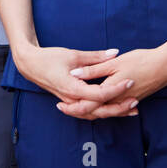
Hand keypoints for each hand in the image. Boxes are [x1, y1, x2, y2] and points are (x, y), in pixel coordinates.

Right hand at [10, 45, 132, 109]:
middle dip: (119, 108)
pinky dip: (102, 110)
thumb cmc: (49, 58)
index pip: (99, 94)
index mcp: (72, 88)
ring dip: (112, 112)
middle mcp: (71, 100)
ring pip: (94, 114)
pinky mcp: (71, 102)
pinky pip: (88, 111)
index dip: (116, 89)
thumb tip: (115, 53)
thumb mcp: (73, 54)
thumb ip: (96, 57)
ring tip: (131, 108)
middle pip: (99, 110)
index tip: (130, 81)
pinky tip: (114, 108)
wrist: (30, 65)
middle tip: (136, 102)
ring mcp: (70, 103)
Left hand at [56, 42, 166, 119]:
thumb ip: (94, 69)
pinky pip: (114, 108)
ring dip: (90, 111)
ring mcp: (127, 102)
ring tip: (76, 107)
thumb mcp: (115, 63)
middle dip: (78, 112)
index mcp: (110, 91)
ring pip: (104, 111)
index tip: (60, 104)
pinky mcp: (134, 99)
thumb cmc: (141, 61)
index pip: (87, 105)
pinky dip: (104, 108)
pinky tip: (99, 105)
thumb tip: (75, 73)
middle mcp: (118, 101)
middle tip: (63, 108)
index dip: (72, 106)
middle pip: (94, 112)